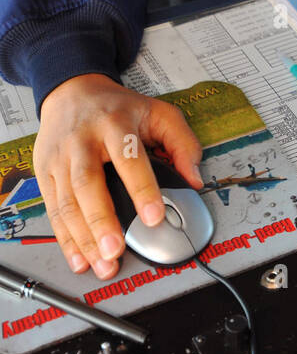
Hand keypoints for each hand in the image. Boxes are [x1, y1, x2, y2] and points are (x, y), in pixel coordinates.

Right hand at [34, 73, 203, 278]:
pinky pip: (54, 211)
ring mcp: (60, 158)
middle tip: (117, 250)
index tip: (154, 216)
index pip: (129, 158)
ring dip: (83, 238)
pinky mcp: (45, 173)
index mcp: (115, 124)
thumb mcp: (158, 112)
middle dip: (102, 221)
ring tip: (103, 263)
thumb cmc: (117, 107)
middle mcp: (82, 141)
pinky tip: (79, 258)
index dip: (142, 188)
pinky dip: (65, 239)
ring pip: (67, 202)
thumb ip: (182, 143)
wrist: (72, 90)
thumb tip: (194, 178)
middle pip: (88, 183)